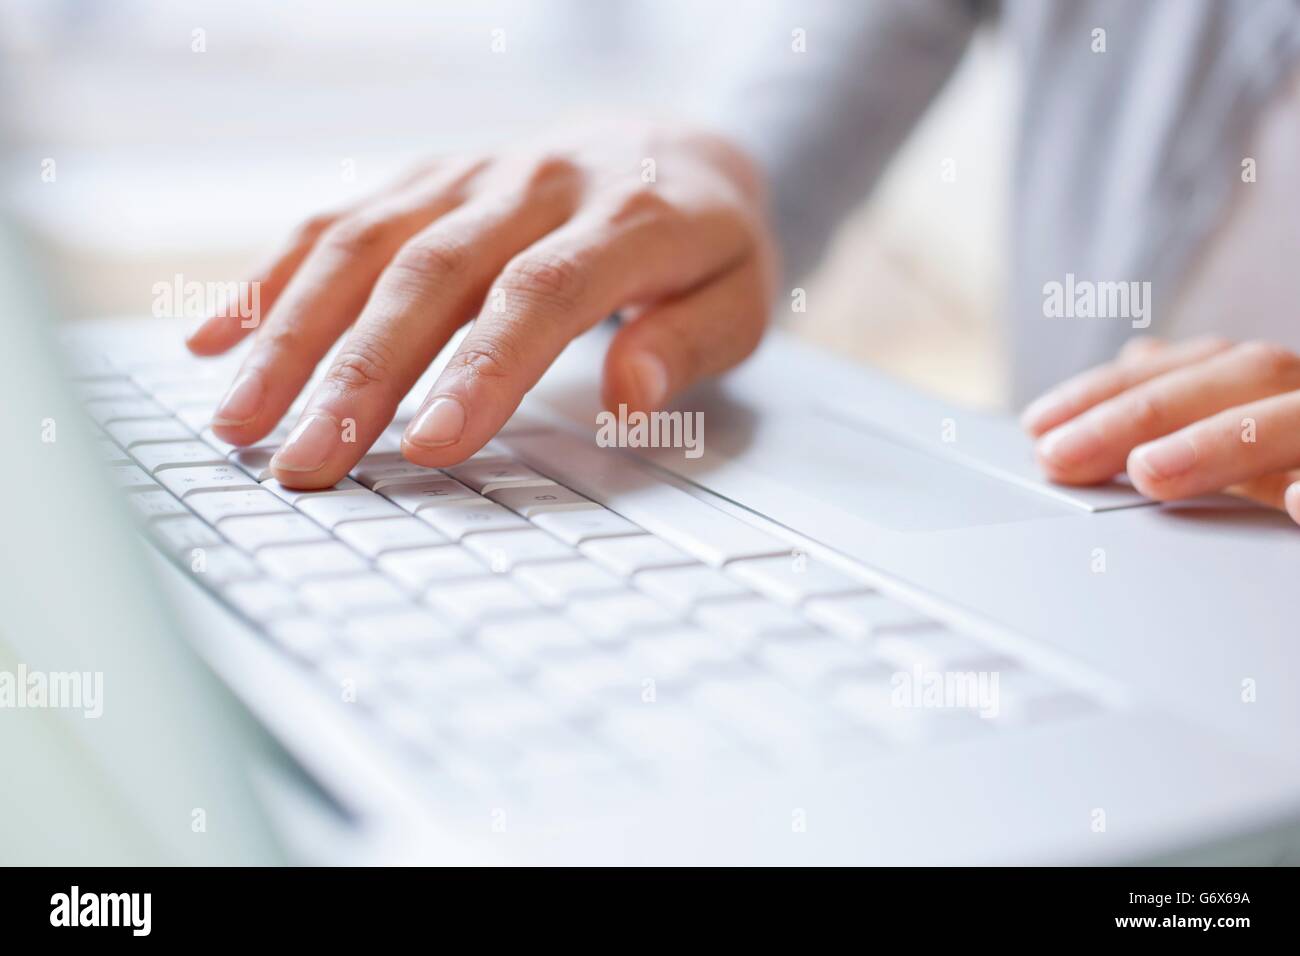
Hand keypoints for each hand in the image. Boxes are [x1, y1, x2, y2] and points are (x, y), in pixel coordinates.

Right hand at [187, 123, 775, 487]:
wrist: (673, 147)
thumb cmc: (706, 245)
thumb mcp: (742, 296)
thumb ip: (690, 342)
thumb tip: (631, 392)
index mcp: (626, 214)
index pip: (539, 292)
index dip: (483, 369)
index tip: (432, 447)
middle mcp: (534, 183)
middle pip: (432, 274)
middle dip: (360, 374)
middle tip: (305, 462)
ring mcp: (471, 174)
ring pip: (367, 246)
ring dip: (293, 334)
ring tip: (240, 420)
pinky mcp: (427, 179)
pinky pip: (340, 220)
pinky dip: (274, 279)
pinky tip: (216, 338)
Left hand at [1022, 336, 1299, 522]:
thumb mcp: (1258, 423)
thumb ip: (1200, 396)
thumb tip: (1138, 354)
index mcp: (1281, 381)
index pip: (1189, 367)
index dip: (1110, 391)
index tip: (1036, 427)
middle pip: (1242, 376)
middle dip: (1142, 413)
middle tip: (1061, 457)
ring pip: (1299, 418)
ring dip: (1221, 441)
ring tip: (1150, 471)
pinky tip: (1298, 503)